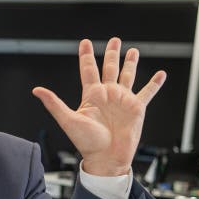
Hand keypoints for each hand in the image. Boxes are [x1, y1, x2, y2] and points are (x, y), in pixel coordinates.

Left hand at [32, 38, 165, 175]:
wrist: (106, 159)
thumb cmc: (87, 143)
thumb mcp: (68, 120)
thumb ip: (54, 103)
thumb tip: (37, 90)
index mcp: (91, 96)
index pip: (89, 70)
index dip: (87, 56)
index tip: (85, 42)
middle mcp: (108, 95)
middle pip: (110, 68)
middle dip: (112, 53)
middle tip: (115, 40)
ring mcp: (123, 100)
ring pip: (128, 76)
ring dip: (131, 63)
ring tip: (133, 51)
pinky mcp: (137, 108)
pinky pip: (147, 92)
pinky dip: (155, 84)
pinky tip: (161, 74)